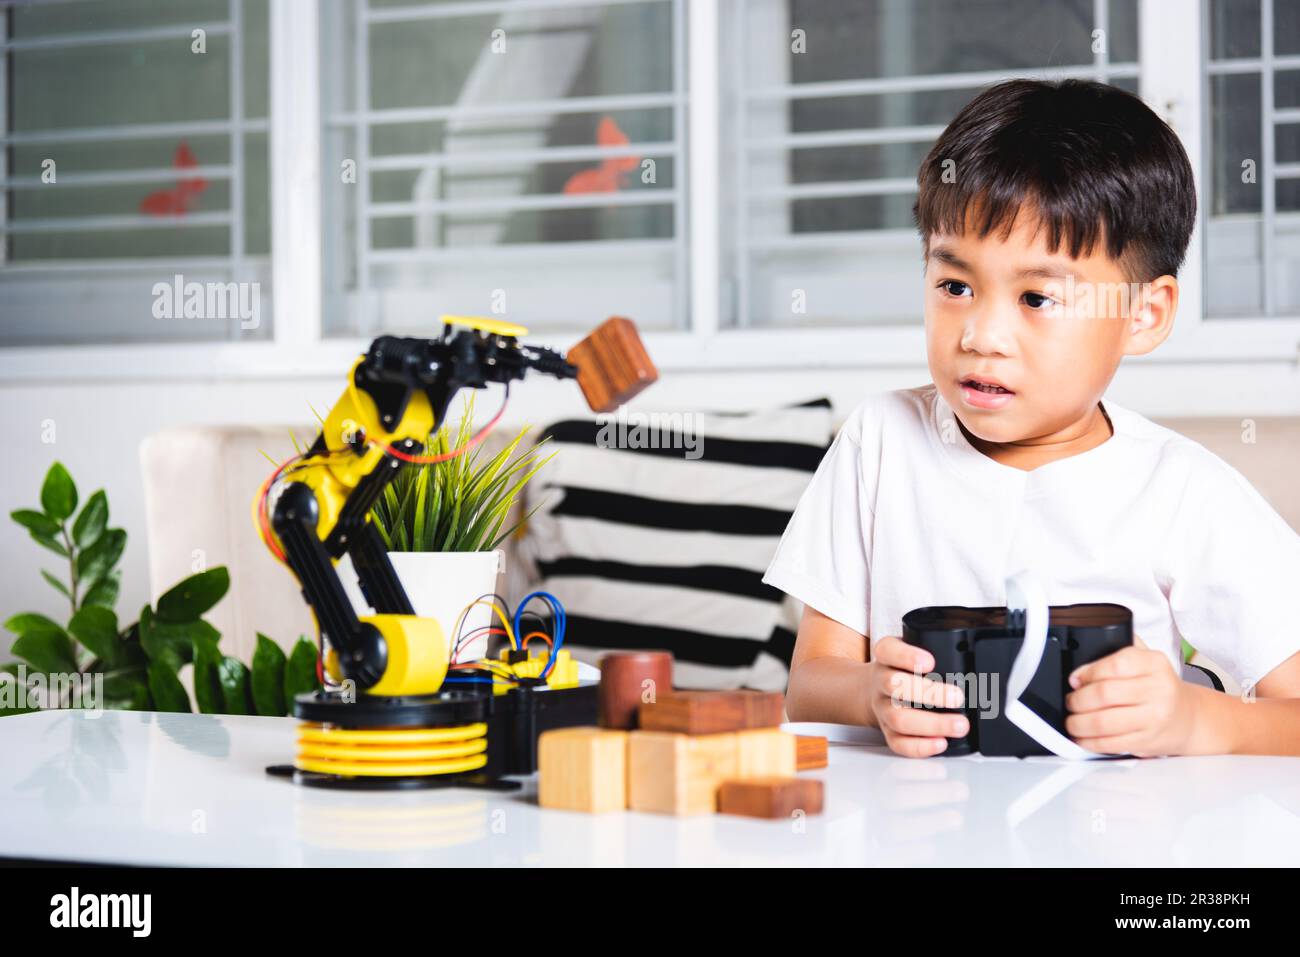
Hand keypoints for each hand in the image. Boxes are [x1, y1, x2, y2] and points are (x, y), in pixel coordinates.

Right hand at [869, 636, 969, 757]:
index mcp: (887, 656)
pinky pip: (898, 743)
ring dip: (931, 724)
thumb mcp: (915, 648)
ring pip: (898, 718)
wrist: (875, 688)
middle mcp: (881, 681)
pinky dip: (920, 746)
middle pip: (894, 686)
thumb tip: (980, 647)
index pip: (888, 651)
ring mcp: (882, 708)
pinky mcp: (887, 731)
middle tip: (957, 697)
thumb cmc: (905, 667)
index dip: (906, 657)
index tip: (930, 662)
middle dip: (928, 693)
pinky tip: (941, 742)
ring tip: (960, 725)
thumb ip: (938, 648)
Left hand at [1064, 636, 1195, 756]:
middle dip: (1077, 699)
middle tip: (1071, 701)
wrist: (1188, 717)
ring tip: (1072, 720)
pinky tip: (1082, 737)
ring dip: (1078, 723)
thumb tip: (1082, 653)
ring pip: (1103, 721)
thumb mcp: (1146, 660)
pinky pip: (1110, 743)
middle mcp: (1158, 690)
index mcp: (1154, 663)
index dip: (1087, 673)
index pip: (1114, 664)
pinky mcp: (1148, 741)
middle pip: (1103, 694)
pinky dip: (1089, 741)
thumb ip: (1119, 650)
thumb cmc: (1159, 687)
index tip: (1075, 679)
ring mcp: (1154, 718)